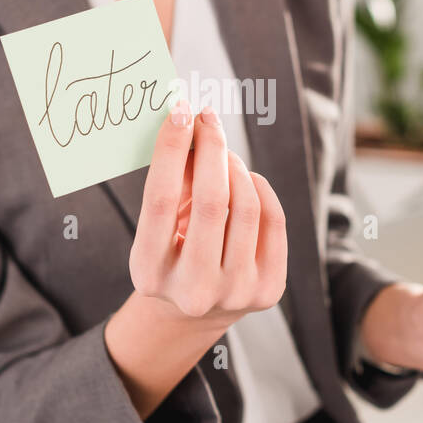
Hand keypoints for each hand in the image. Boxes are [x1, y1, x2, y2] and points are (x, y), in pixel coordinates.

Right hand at [128, 101, 286, 324]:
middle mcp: (193, 291)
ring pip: (247, 207)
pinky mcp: (267, 291)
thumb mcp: (157, 227)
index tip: (179, 111)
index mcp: (149, 273)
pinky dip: (260, 188)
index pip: (160, 199)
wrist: (196, 311)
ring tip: (223, 154)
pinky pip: (273, 220)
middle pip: (211, 202)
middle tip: (207, 120)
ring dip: (235, 167)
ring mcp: (234, 294)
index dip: (170, 149)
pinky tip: (246, 178)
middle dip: (211, 149)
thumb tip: (191, 125)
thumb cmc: (171, 253)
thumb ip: (171, 182)